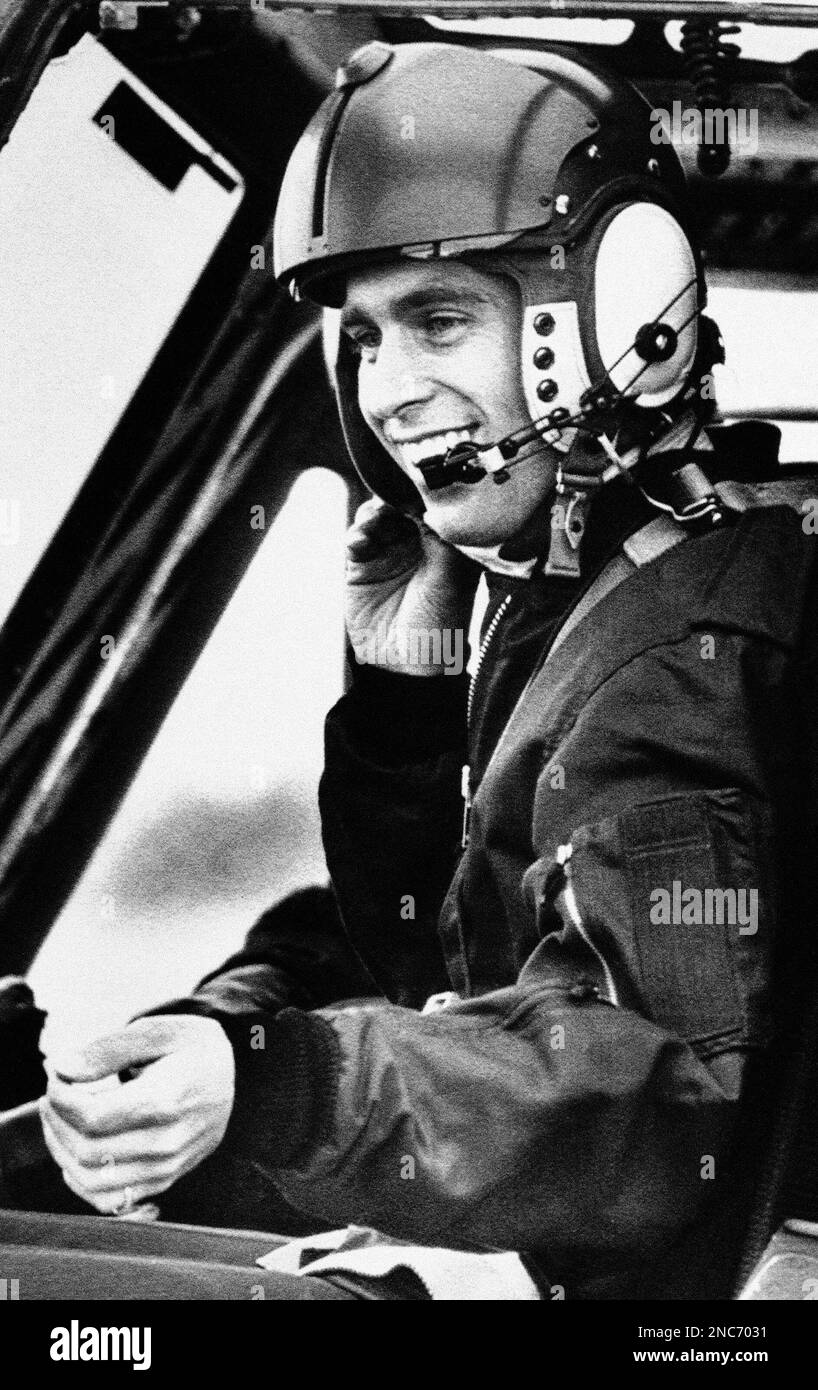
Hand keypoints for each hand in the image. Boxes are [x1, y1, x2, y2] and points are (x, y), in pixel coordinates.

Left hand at [39, 1016, 234, 1214]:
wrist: (230, 1075)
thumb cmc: (189, 1047)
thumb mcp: (156, 1031)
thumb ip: (107, 1049)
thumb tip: (61, 1068)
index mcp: (167, 1100)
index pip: (92, 1116)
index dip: (61, 1098)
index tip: (56, 1075)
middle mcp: (168, 1143)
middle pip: (87, 1149)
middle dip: (56, 1120)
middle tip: (52, 1093)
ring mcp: (167, 1168)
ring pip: (92, 1180)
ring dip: (62, 1151)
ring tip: (58, 1119)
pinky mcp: (165, 1181)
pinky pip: (110, 1200)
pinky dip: (81, 1181)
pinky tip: (75, 1151)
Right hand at [345, 499, 476, 675]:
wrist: (406, 666)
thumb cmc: (441, 625)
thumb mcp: (451, 576)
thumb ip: (442, 535)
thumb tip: (428, 499)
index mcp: (447, 544)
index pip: (434, 506)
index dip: (424, 495)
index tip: (416, 488)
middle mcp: (418, 545)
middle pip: (402, 504)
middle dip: (394, 498)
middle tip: (391, 501)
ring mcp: (388, 553)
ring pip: (377, 516)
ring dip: (373, 513)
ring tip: (374, 521)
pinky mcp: (361, 566)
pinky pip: (356, 539)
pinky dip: (356, 535)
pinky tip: (360, 544)